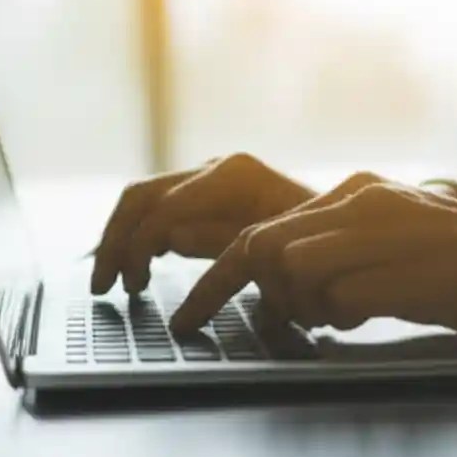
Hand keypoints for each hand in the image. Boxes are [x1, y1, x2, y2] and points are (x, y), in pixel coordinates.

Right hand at [91, 153, 313, 294]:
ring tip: (119, 283)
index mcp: (232, 175)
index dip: (136, 250)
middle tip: (104, 286)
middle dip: (116, 241)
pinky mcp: (210, 194)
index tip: (129, 288)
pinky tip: (138, 268)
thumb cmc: (319, 245)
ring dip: (123, 240)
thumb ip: (218, 241)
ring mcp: (211, 177)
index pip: (161, 209)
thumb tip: (170, 238)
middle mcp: (217, 168)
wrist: (352, 234)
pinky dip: (140, 237)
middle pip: (142, 196)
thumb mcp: (272, 250)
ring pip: (144, 200)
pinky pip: (160, 209)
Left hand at [168, 174, 456, 348]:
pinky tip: (373, 316)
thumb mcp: (397, 243)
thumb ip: (343, 255)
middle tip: (242, 321)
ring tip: (344, 314)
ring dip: (301, 304)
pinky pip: (337, 300)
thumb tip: (292, 287)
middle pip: (262, 244)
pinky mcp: (404, 271)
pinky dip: (340, 318)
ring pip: (290, 267)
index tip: (190, 309)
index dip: (216, 270)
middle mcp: (360, 202)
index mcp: (357, 193)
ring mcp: (381, 233)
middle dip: (241, 290)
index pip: (262, 227)